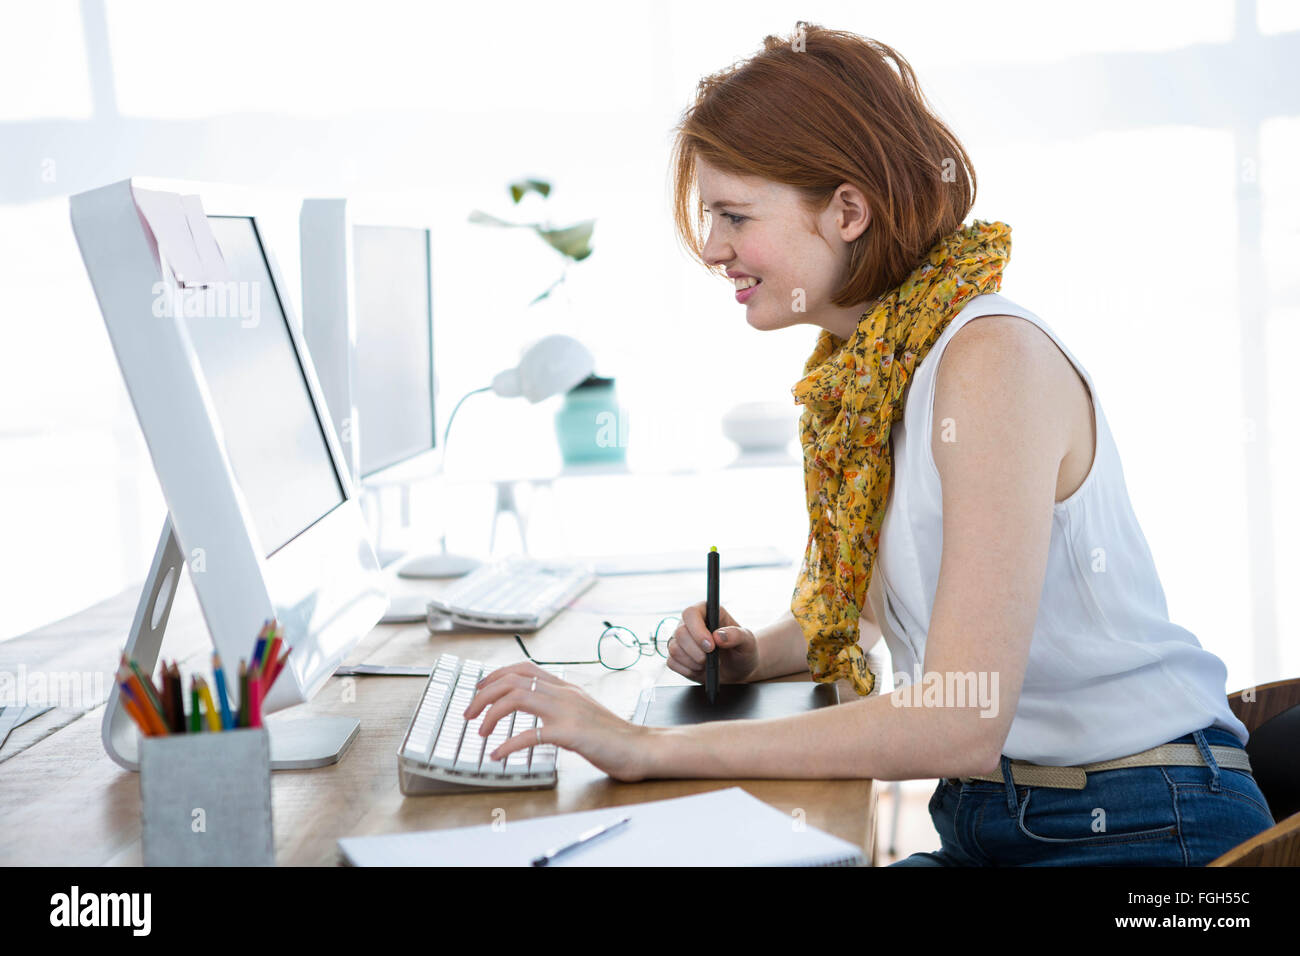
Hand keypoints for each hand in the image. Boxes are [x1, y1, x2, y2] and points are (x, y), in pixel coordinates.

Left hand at [465, 661, 651, 781]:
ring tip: (479, 733)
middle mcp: (564, 693)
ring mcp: (567, 711)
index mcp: (566, 687)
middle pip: (513, 680)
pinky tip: (498, 755)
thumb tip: (535, 710)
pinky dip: (508, 745)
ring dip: (490, 714)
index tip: (478, 690)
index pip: (524, 668)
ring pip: (517, 698)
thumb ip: (560, 706)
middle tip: (468, 714)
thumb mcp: (582, 711)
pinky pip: (531, 735)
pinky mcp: (570, 733)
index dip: (495, 676)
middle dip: (483, 695)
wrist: (640, 747)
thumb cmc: (612, 735)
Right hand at [665, 601, 759, 684]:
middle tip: (712, 660)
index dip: (697, 630)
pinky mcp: (676, 656)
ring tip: (708, 664)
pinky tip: (700, 669)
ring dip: (693, 662)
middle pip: (679, 633)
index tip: (711, 646)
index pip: (690, 613)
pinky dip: (687, 670)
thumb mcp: (747, 641)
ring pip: (674, 648)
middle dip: (696, 651)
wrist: (738, 669)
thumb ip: (736, 635)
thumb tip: (718, 636)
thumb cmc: (742, 650)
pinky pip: (672, 662)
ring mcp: (681, 640)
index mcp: (707, 612)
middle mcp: (691, 624)